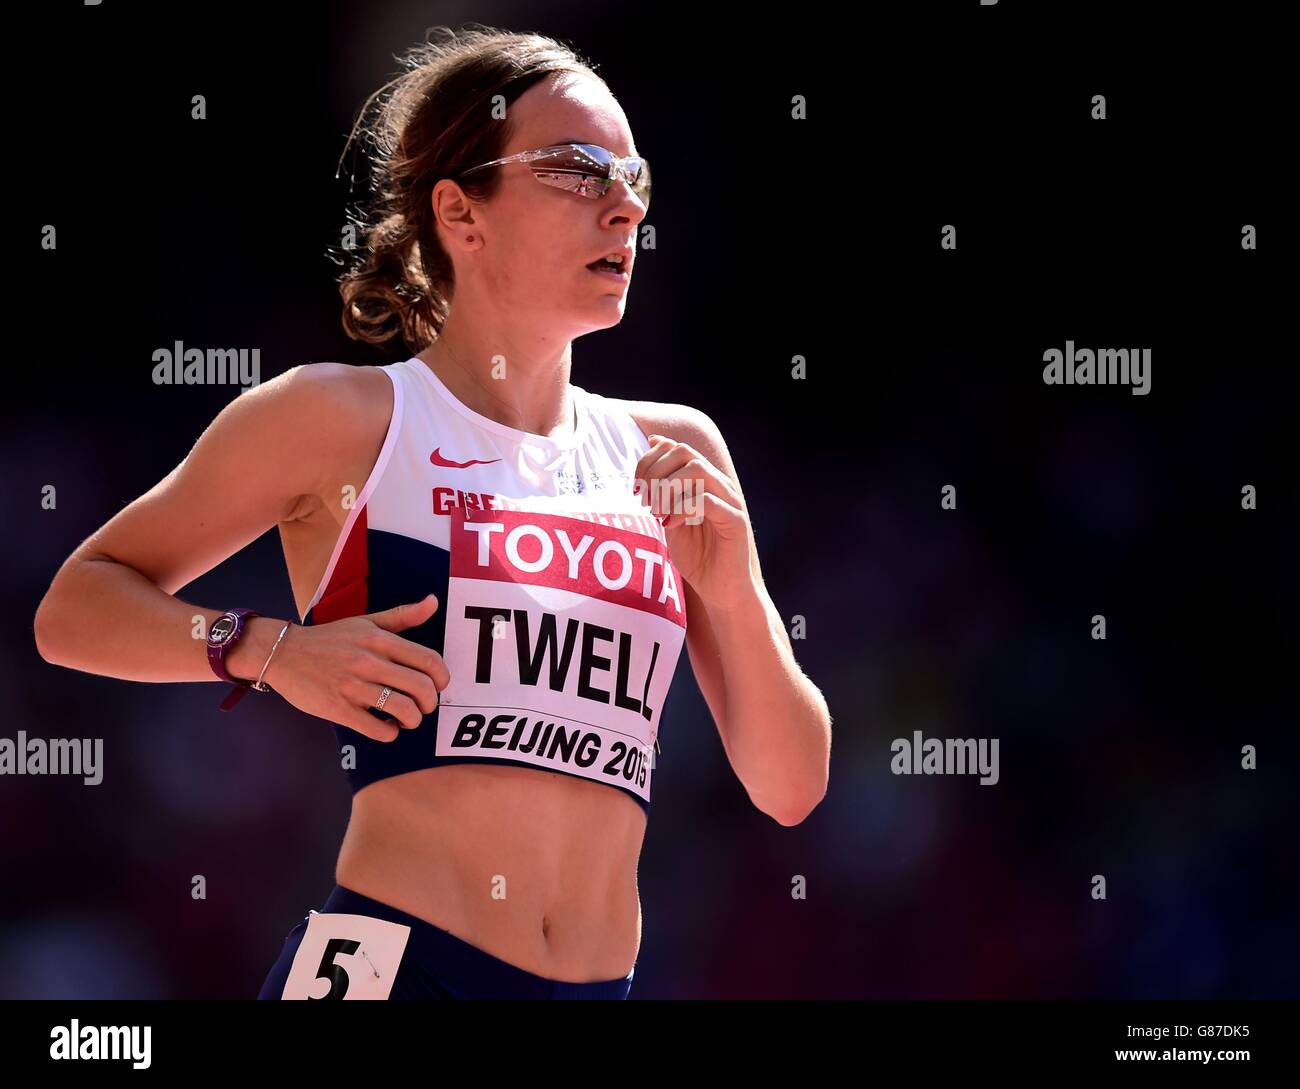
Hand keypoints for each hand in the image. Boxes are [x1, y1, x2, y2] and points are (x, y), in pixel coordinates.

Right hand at [262, 594, 449, 741]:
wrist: (282, 653)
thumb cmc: (330, 639)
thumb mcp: (366, 621)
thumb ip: (402, 615)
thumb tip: (433, 602)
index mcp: (380, 640)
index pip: (430, 661)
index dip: (442, 679)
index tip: (438, 686)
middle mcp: (369, 661)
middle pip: (422, 688)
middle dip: (430, 703)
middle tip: (423, 706)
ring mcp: (353, 686)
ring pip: (403, 710)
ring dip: (412, 720)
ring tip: (406, 719)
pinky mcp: (338, 708)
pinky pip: (377, 729)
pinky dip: (389, 733)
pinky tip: (386, 727)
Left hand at [634, 434, 755, 609]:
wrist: (721, 591)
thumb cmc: (697, 557)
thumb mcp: (669, 518)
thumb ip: (661, 489)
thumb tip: (652, 445)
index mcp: (704, 481)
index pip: (676, 448)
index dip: (649, 461)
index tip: (635, 490)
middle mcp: (719, 485)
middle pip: (685, 453)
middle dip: (656, 473)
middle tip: (645, 502)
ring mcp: (730, 501)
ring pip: (697, 470)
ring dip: (668, 489)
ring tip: (657, 513)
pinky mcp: (736, 521)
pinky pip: (707, 500)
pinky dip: (682, 509)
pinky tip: (671, 525)